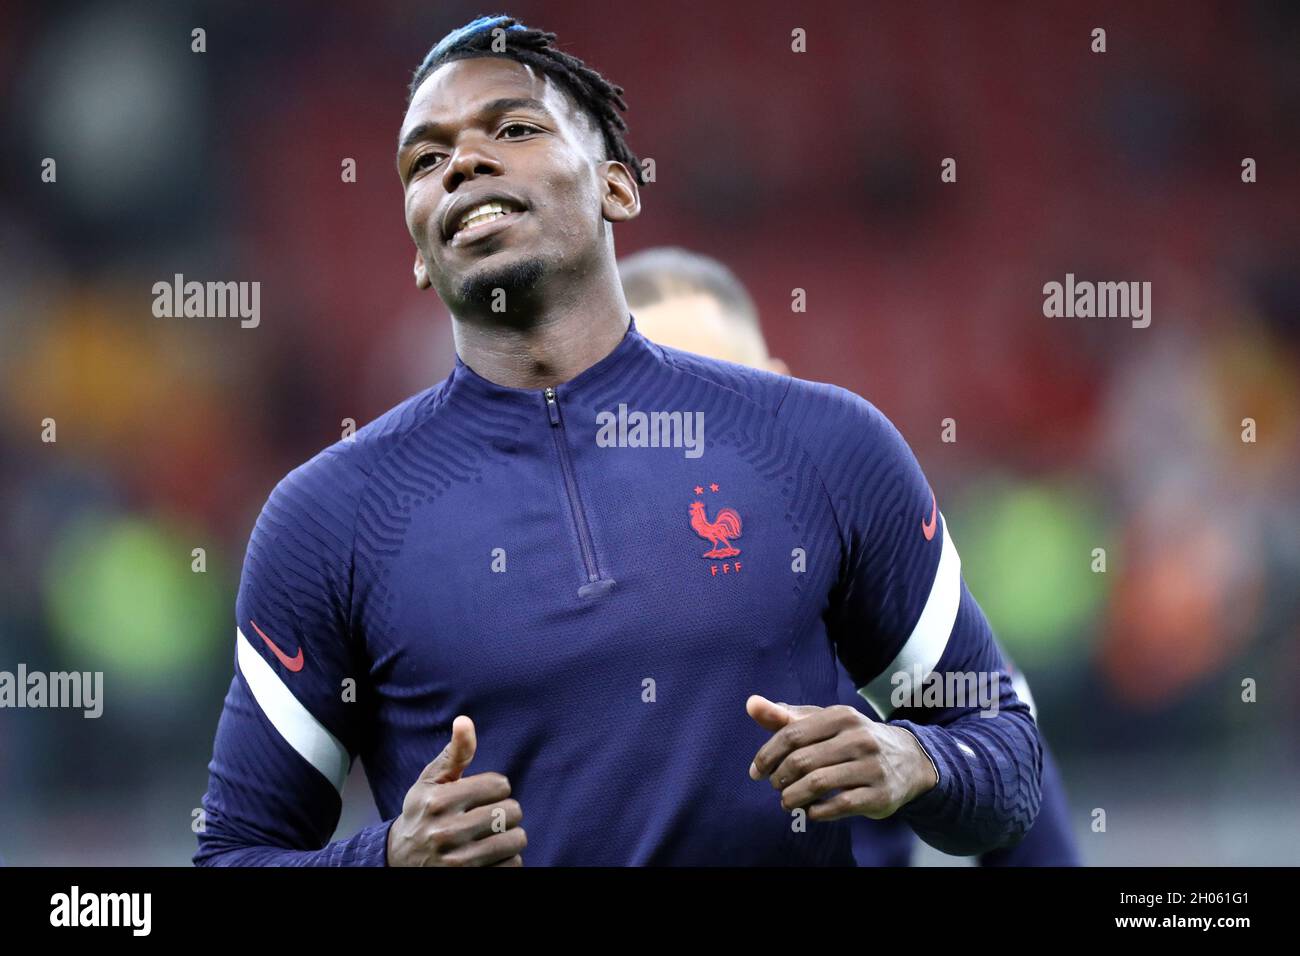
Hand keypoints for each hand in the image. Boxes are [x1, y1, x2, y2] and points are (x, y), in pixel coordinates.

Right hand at [387, 715, 526, 865]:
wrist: (400, 860)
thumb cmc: (422, 813)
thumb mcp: (430, 781)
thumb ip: (453, 754)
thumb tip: (465, 721)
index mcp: (437, 801)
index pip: (499, 785)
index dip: (497, 787)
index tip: (484, 794)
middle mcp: (445, 832)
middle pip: (511, 812)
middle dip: (506, 811)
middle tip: (492, 815)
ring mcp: (457, 862)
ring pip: (515, 840)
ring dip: (511, 836)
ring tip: (495, 834)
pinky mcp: (469, 879)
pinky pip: (513, 865)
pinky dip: (508, 859)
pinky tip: (491, 854)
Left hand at [745, 695, 937, 821]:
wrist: (908, 760)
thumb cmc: (852, 739)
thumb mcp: (823, 723)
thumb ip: (786, 717)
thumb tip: (751, 704)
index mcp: (841, 716)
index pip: (792, 734)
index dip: (767, 755)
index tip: (756, 772)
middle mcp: (859, 738)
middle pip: (802, 760)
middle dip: (780, 777)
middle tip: (775, 786)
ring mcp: (871, 767)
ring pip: (818, 783)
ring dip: (793, 797)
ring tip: (786, 801)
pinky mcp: (879, 795)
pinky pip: (839, 805)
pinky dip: (816, 811)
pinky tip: (810, 810)